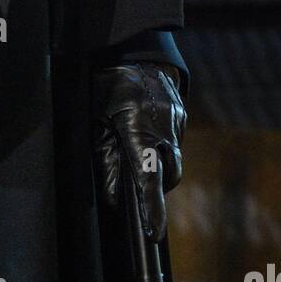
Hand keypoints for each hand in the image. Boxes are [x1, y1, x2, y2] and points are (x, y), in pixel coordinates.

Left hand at [93, 62, 186, 241]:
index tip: (154, 232)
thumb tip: (114, 197)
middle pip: (170, 174)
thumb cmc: (107, 85)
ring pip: (174, 157)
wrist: (134, 50)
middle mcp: (161, 127)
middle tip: (140, 179)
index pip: (148, 178)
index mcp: (135, 129)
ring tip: (139, 144)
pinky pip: (175, 139)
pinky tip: (147, 126)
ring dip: (161, 162)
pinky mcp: (182, 113)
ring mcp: (176, 119)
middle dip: (159, 184)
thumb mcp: (98, 120)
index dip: (152, 208)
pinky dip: (164, 143)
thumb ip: (106, 160)